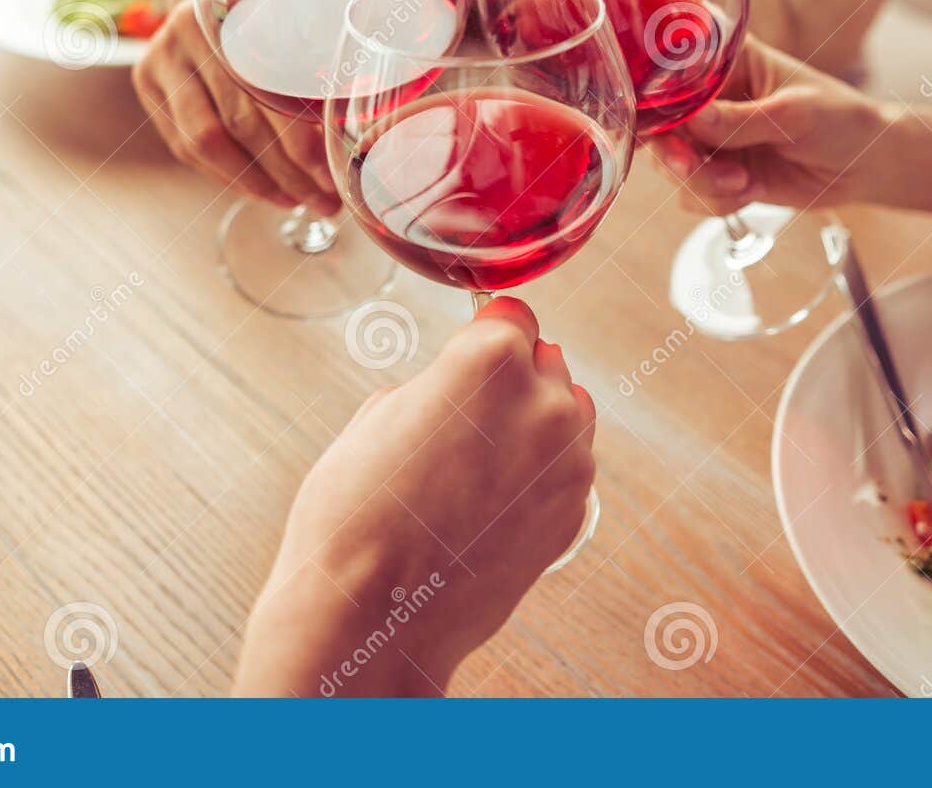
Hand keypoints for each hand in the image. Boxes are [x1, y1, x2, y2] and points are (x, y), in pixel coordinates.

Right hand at [131, 0, 339, 213]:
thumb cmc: (270, 3)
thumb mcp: (297, 2)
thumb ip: (323, 34)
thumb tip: (368, 92)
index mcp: (228, 8)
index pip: (265, 91)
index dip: (300, 140)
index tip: (332, 171)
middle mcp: (185, 32)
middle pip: (238, 121)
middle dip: (288, 171)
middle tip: (325, 200)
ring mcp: (160, 61)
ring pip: (207, 143)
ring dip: (258, 183)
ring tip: (300, 202)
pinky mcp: (149, 88)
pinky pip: (188, 149)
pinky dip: (230, 177)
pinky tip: (267, 191)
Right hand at [233, 297, 594, 696]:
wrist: (371, 619)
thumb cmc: (356, 517)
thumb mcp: (380, 412)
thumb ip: (441, 381)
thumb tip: (464, 385)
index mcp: (491, 360)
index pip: (511, 313)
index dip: (482, 334)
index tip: (468, 353)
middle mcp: (544, 404)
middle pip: (546, 361)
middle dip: (513, 379)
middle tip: (462, 418)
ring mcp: (568, 464)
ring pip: (567, 413)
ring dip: (535, 424)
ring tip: (476, 463)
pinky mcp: (574, 514)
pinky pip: (566, 470)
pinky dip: (539, 475)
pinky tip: (489, 503)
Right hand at [653, 35, 890, 214]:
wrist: (864, 166)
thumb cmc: (839, 119)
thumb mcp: (793, 114)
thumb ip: (741, 120)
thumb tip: (694, 120)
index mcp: (725, 61)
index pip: (670, 75)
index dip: (654, 102)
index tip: (659, 130)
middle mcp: (710, 98)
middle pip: (660, 127)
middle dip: (676, 156)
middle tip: (693, 167)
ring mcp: (713, 138)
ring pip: (672, 166)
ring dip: (702, 183)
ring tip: (743, 182)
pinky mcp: (720, 173)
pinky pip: (692, 194)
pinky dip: (716, 201)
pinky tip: (750, 191)